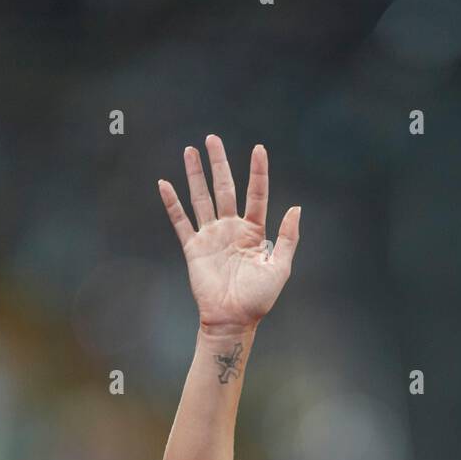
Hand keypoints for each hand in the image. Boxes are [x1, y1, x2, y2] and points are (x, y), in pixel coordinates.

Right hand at [158, 135, 299, 330]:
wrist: (233, 320)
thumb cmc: (259, 299)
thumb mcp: (280, 268)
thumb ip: (288, 238)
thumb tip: (296, 208)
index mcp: (254, 232)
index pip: (256, 194)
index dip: (258, 172)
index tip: (258, 149)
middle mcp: (231, 229)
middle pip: (224, 188)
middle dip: (219, 163)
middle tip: (212, 139)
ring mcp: (211, 236)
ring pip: (202, 198)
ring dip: (195, 175)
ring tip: (191, 150)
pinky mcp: (194, 248)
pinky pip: (181, 221)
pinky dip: (172, 203)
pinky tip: (165, 184)